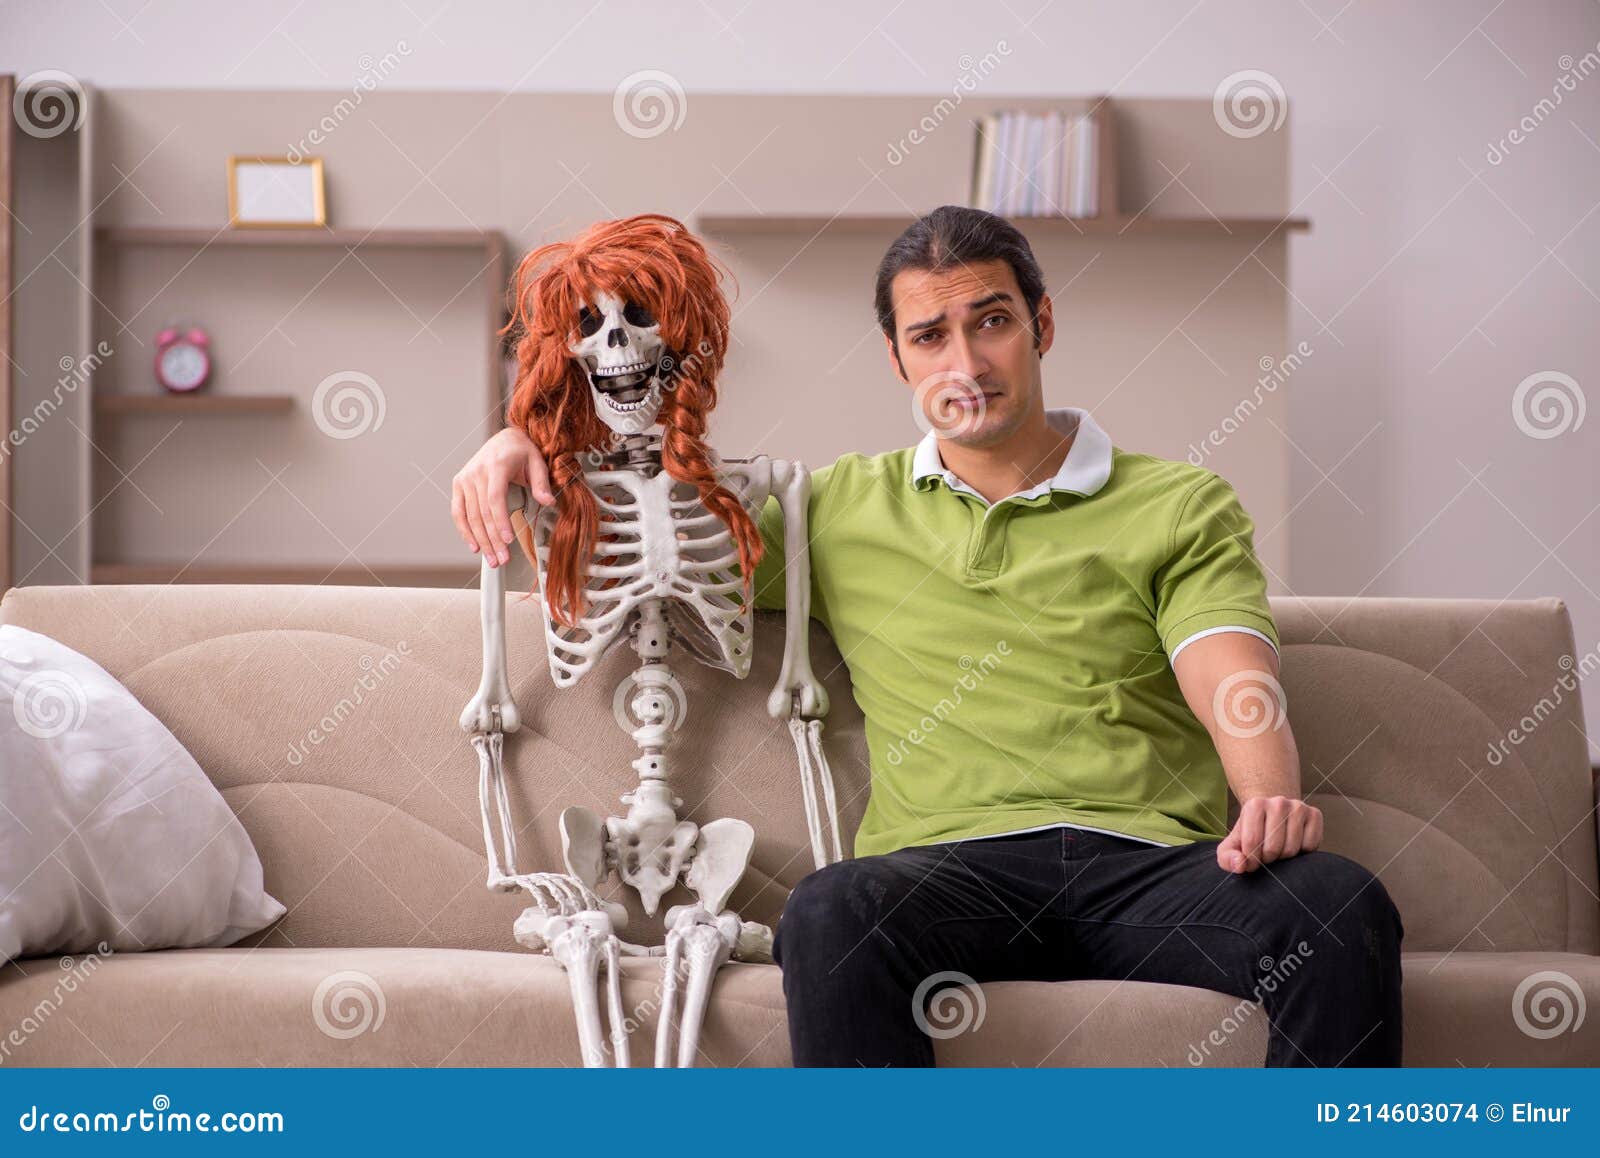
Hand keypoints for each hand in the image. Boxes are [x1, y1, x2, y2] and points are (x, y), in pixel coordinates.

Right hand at [450, 426, 552, 565]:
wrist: (504, 439)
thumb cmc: (521, 451)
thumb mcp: (537, 462)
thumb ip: (541, 483)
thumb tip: (548, 501)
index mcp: (496, 466)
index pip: (495, 498)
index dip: (500, 521)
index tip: (508, 540)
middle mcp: (477, 472)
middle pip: (482, 512)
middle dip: (492, 539)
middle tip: (501, 559)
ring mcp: (466, 479)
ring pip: (470, 516)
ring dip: (480, 541)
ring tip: (491, 559)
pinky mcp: (459, 485)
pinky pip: (458, 512)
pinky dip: (464, 531)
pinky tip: (474, 546)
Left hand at [1217, 794, 1321, 873]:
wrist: (1272, 817)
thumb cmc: (1251, 835)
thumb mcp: (1233, 845)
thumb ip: (1228, 857)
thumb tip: (1240, 865)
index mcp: (1255, 804)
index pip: (1252, 843)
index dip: (1251, 860)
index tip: (1251, 860)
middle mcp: (1278, 801)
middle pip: (1273, 848)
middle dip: (1268, 859)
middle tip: (1266, 854)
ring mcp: (1298, 806)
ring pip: (1292, 849)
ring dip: (1284, 858)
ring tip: (1278, 850)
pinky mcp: (1315, 814)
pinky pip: (1310, 846)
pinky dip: (1302, 853)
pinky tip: (1294, 844)